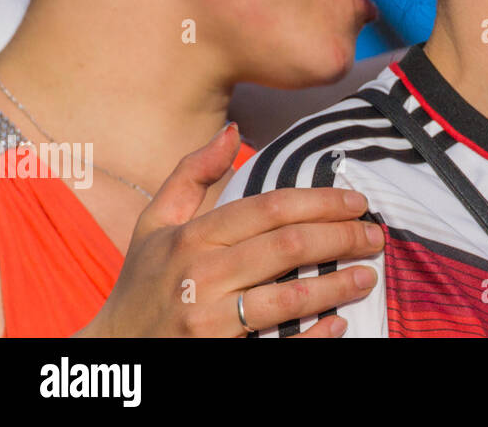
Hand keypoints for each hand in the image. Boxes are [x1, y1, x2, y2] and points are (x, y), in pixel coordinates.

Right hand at [76, 123, 382, 337]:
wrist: (113, 352)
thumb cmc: (141, 283)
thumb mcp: (155, 224)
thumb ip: (192, 175)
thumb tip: (232, 131)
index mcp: (192, 237)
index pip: (270, 209)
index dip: (321, 201)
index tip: (358, 201)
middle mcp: (201, 275)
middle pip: (288, 247)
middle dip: (341, 238)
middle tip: (375, 236)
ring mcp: (209, 321)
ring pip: (289, 297)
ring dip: (337, 284)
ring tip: (369, 275)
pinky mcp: (218, 357)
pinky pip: (277, 346)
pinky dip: (312, 335)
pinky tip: (339, 322)